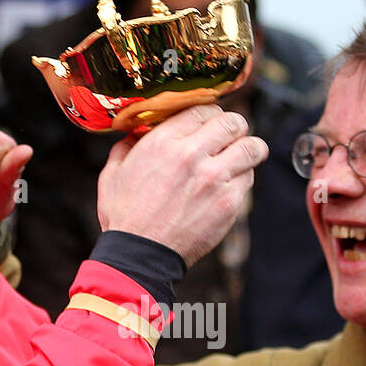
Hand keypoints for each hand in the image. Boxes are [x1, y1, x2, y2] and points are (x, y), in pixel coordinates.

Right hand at [97, 106, 267, 266]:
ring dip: (248, 150)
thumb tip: (135, 134)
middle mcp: (192, 155)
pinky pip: (249, 178)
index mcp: (164, 142)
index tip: (210, 124)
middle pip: (234, 122)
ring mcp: (215, 179)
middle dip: (235, 127)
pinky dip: (243, 177)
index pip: (205, 109)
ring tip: (242, 156)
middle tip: (231, 137)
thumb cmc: (124, 216)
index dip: (211, 115)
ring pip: (252, 148)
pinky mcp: (229, 203)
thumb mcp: (112, 174)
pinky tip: (231, 183)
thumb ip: (126, 147)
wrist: (140, 256)